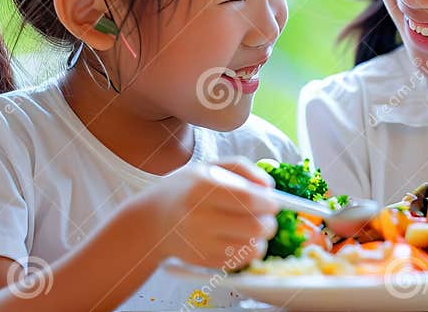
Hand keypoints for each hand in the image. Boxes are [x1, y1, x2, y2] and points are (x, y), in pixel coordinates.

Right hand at [134, 156, 278, 268]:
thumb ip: (242, 168)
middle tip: (267, 216)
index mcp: (202, 188)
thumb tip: (269, 187)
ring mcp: (200, 242)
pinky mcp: (202, 260)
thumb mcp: (210, 167)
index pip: (247, 199)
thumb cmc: (186, 189)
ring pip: (250, 248)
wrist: (153, 219)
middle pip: (253, 227)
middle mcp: (199, 217)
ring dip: (262, 239)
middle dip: (269, 222)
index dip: (268, 202)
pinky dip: (248, 251)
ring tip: (256, 228)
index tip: (274, 202)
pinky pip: (239, 261)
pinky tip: (242, 239)